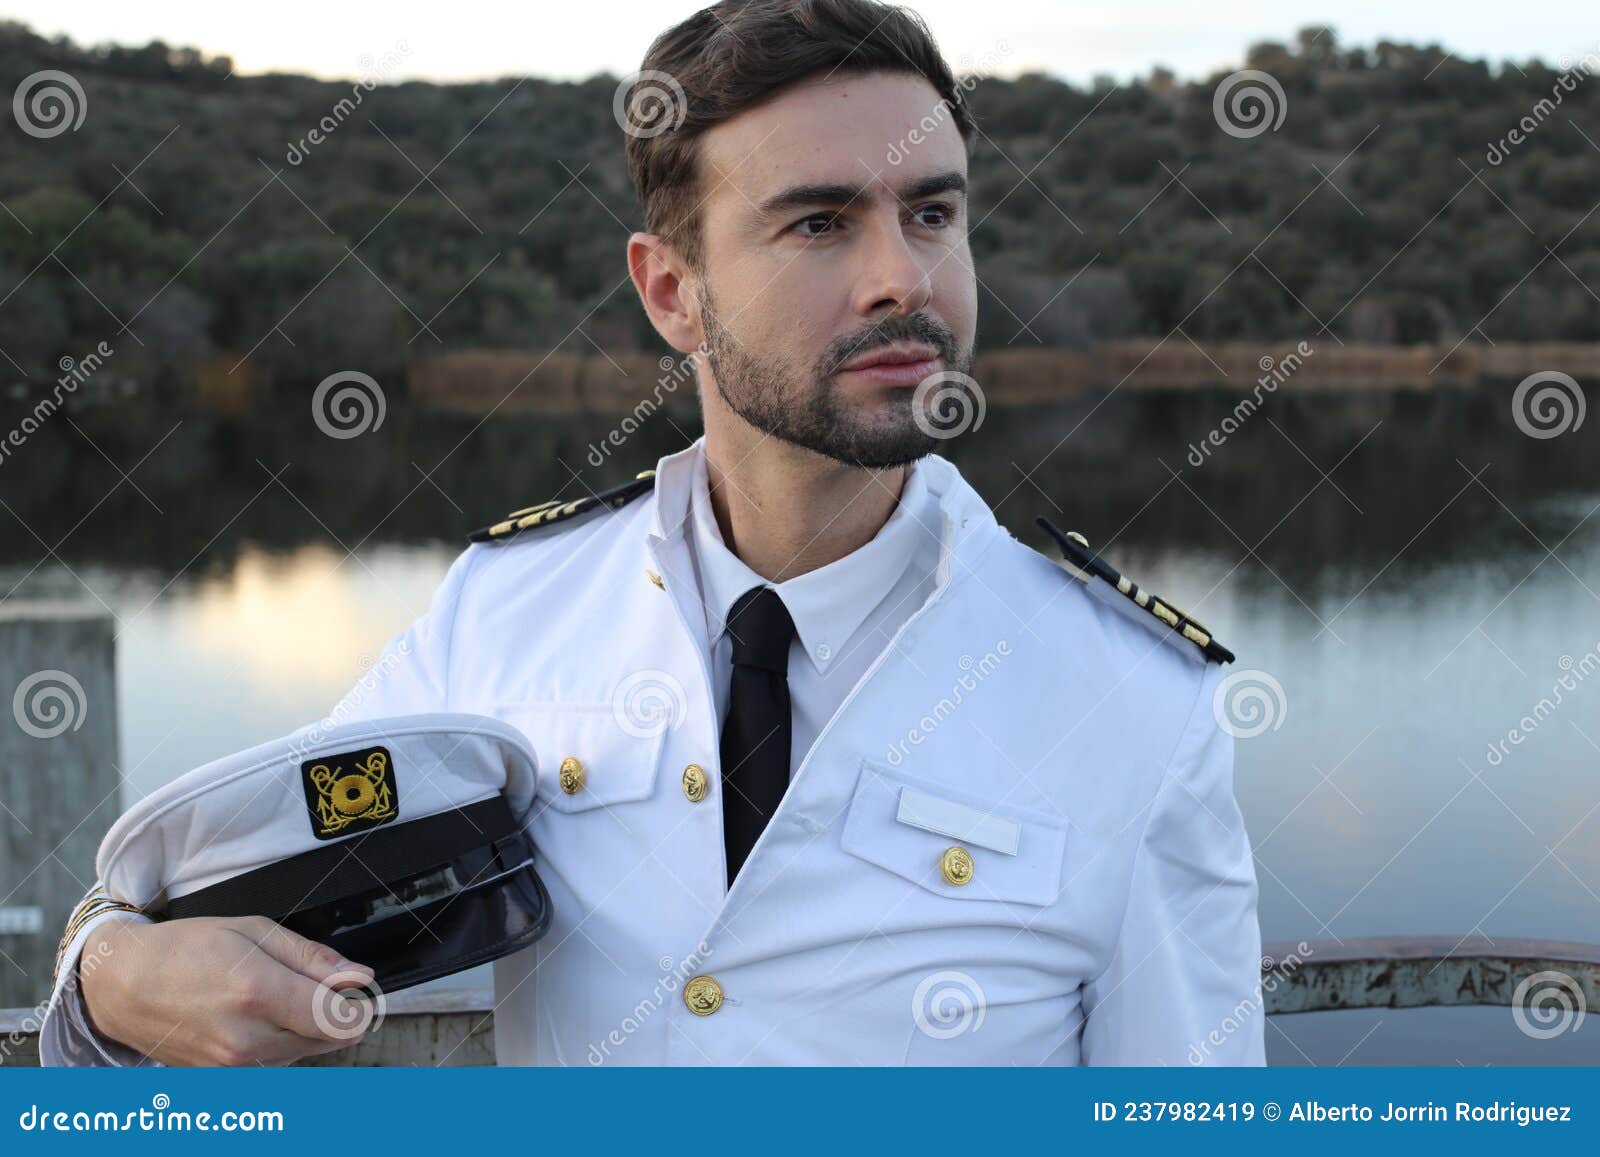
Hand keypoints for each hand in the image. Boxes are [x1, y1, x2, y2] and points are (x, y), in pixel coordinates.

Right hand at [79, 915, 377, 1065]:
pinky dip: (282, 1041)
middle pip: (329, 1040)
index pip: (340, 1019)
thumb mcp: (254, 931)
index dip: (359, 1003)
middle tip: (314, 983)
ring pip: (305, 1052)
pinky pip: (277, 1063)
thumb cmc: (184, 950)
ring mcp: (234, 1065)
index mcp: (258, 994)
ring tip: (274, 994)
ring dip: (307, 1027)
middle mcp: (247, 1039)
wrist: (123, 985)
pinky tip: (259, 1015)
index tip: (358, 988)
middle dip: (335, 1013)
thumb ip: (312, 958)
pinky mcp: (225, 1078)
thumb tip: (358, 976)